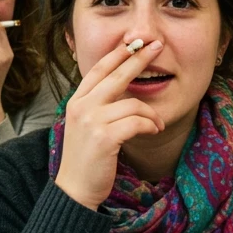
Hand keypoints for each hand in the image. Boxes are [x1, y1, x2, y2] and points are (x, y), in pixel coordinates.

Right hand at [54, 38, 165, 210]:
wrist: (75, 190)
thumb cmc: (86, 158)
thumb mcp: (86, 125)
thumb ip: (98, 105)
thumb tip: (123, 87)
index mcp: (77, 100)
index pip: (98, 68)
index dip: (117, 53)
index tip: (134, 42)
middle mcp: (82, 106)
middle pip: (117, 75)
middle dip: (139, 58)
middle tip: (157, 46)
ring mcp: (92, 121)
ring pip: (133, 102)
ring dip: (151, 113)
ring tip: (157, 123)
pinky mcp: (104, 137)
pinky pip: (137, 122)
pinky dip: (150, 125)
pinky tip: (153, 131)